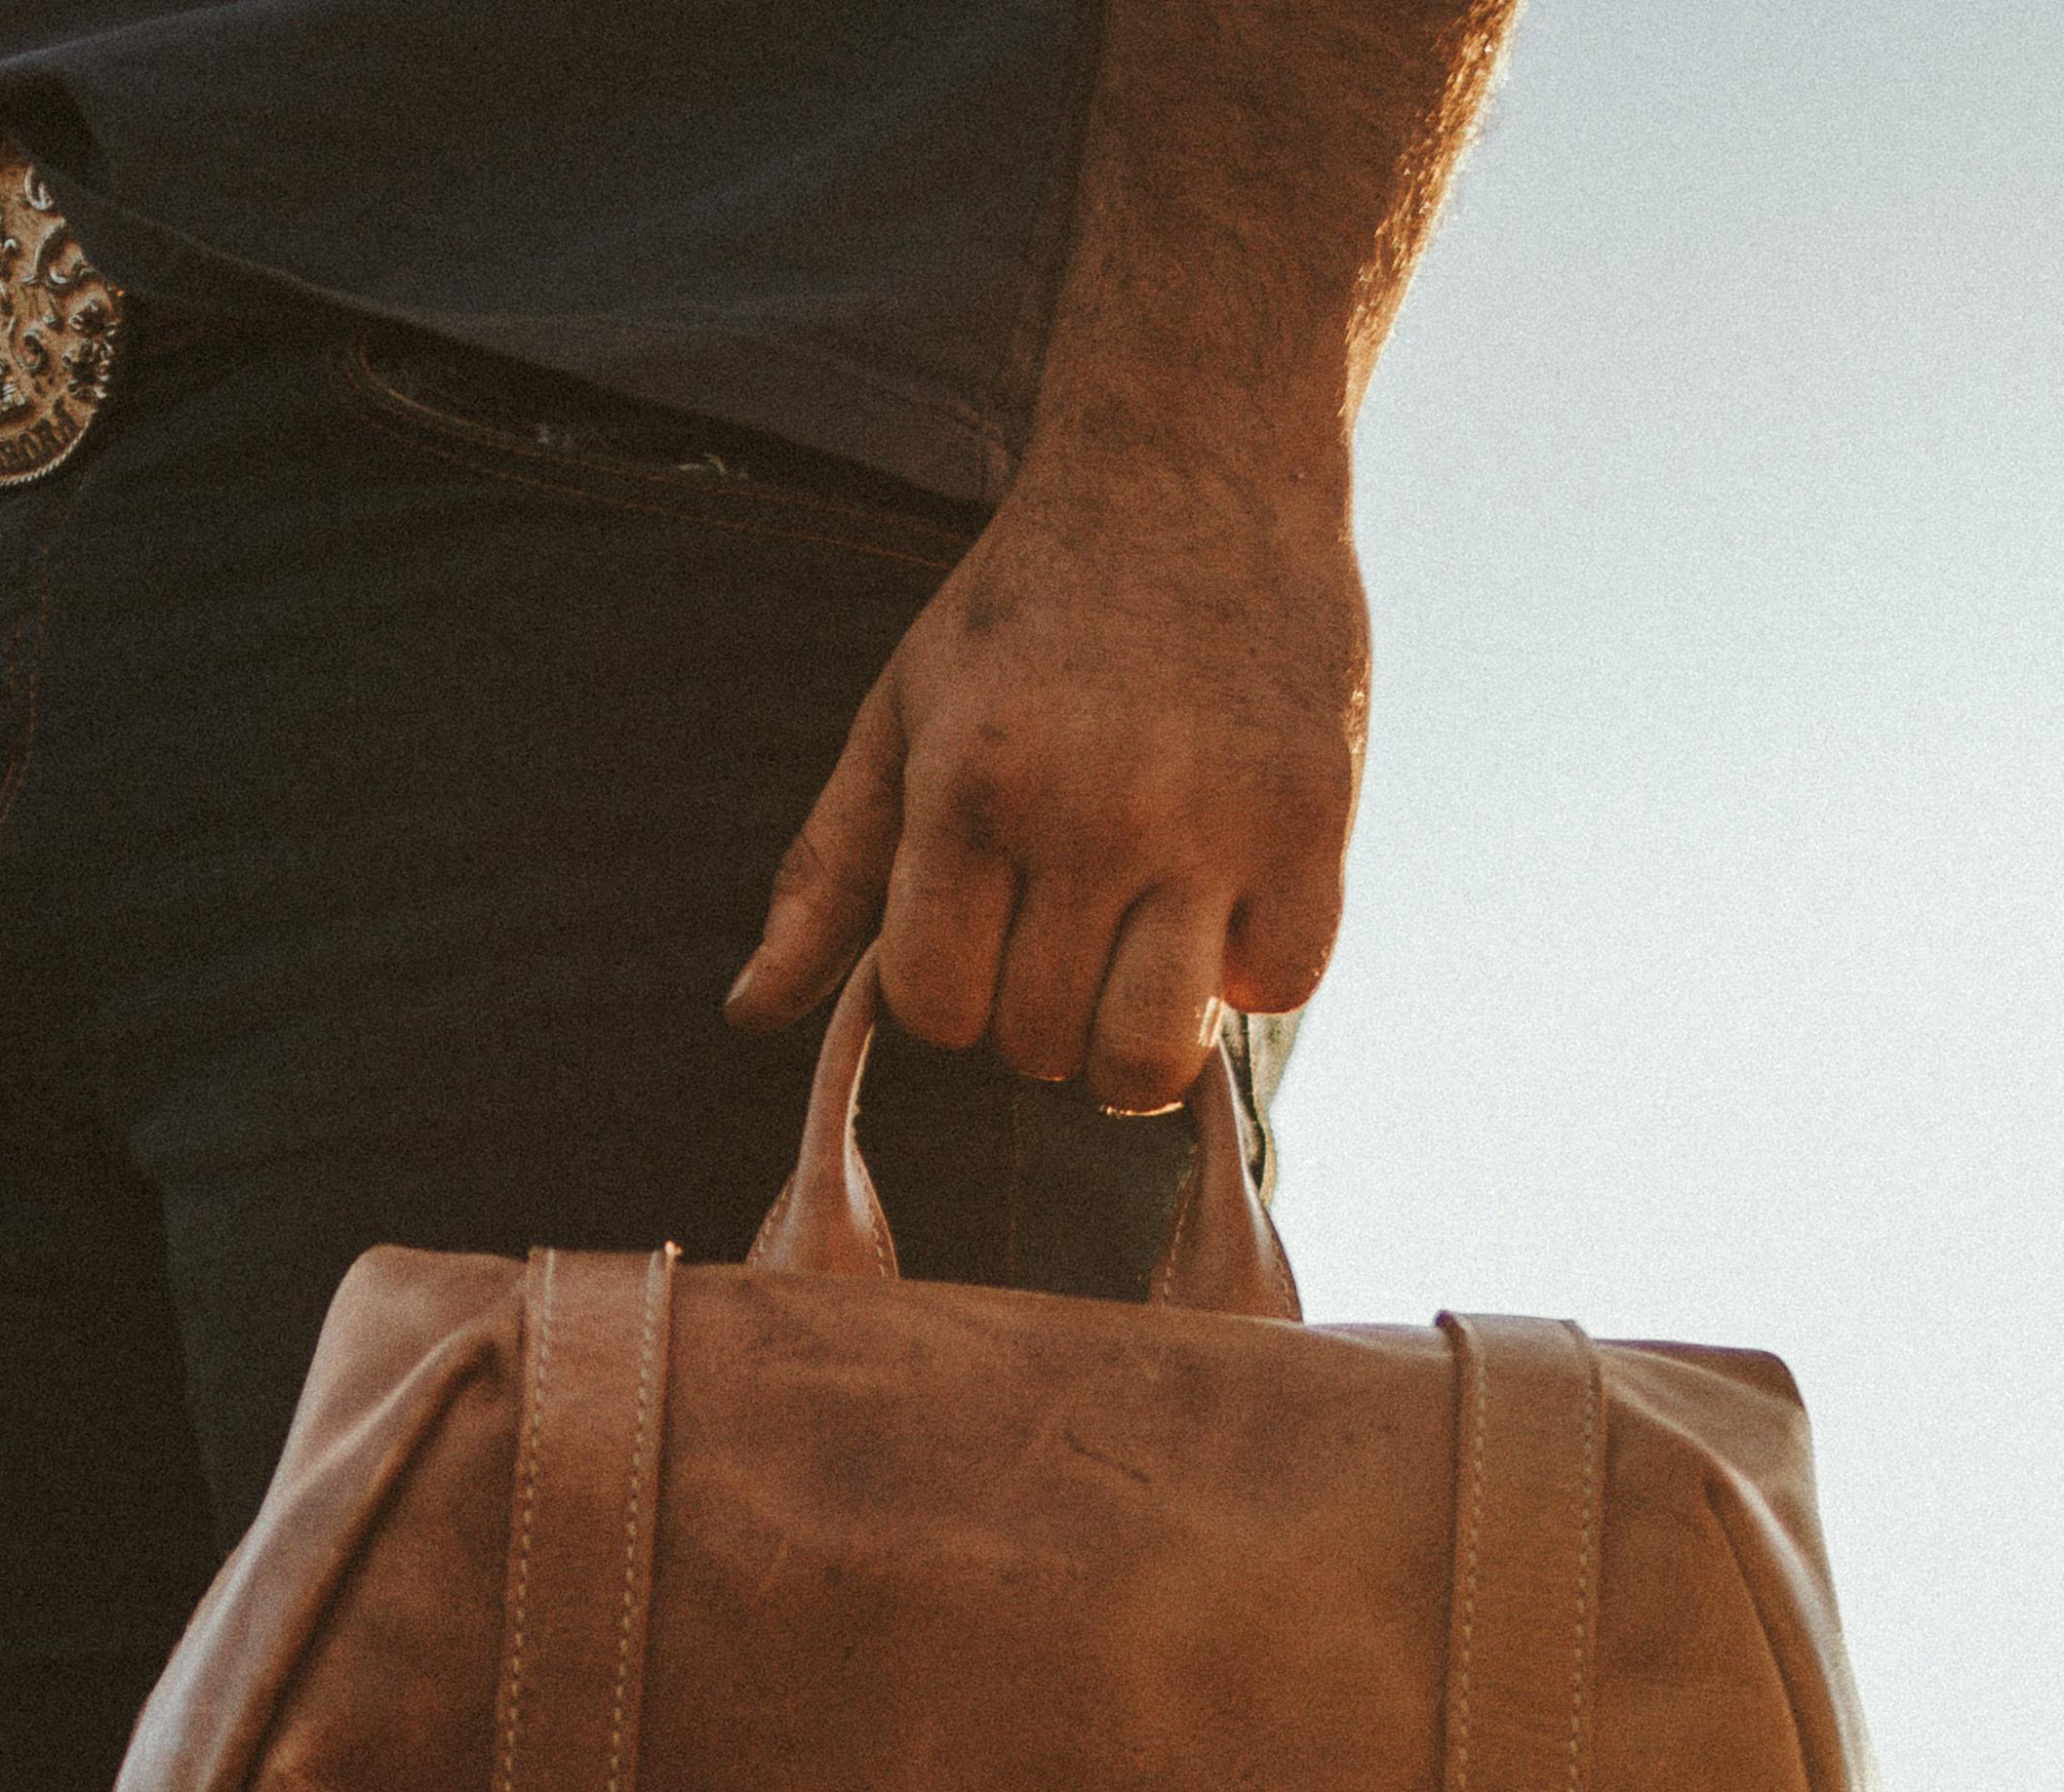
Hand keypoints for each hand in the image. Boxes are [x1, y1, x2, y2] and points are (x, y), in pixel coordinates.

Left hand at [726, 422, 1366, 1111]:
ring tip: (1132, 954)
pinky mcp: (1315, 820)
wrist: (1193, 467)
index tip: (976, 929)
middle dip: (1035, 1013)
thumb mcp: (902, 712)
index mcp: (972, 786)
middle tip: (1058, 923)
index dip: (947, 995)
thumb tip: (749, 1015)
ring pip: (1152, 1053)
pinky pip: (1279, 988)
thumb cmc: (1028, 608)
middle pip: (1039, 1043)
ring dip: (1131, 1037)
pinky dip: (1248, 975)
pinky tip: (1224, 904)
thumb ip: (828, 869)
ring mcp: (1214, 823)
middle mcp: (1093, 813)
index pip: (936, 1008)